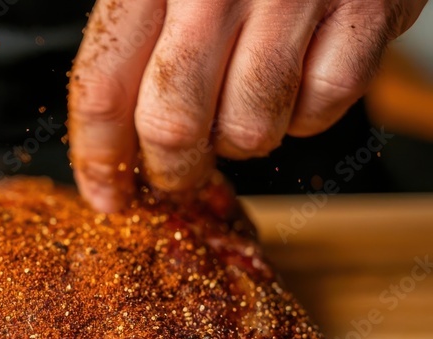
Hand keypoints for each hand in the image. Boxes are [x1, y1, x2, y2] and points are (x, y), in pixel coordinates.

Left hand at [68, 0, 426, 211]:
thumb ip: (132, 39)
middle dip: (170, 171)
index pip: (103, 88)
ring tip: (236, 116)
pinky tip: (292, 88)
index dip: (98, 157)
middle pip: (173, 124)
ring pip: (249, 128)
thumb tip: (107, 136)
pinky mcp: (364, 8)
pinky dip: (304, 118)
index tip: (106, 195)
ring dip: (239, 142)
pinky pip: (322, 106)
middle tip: (173, 177)